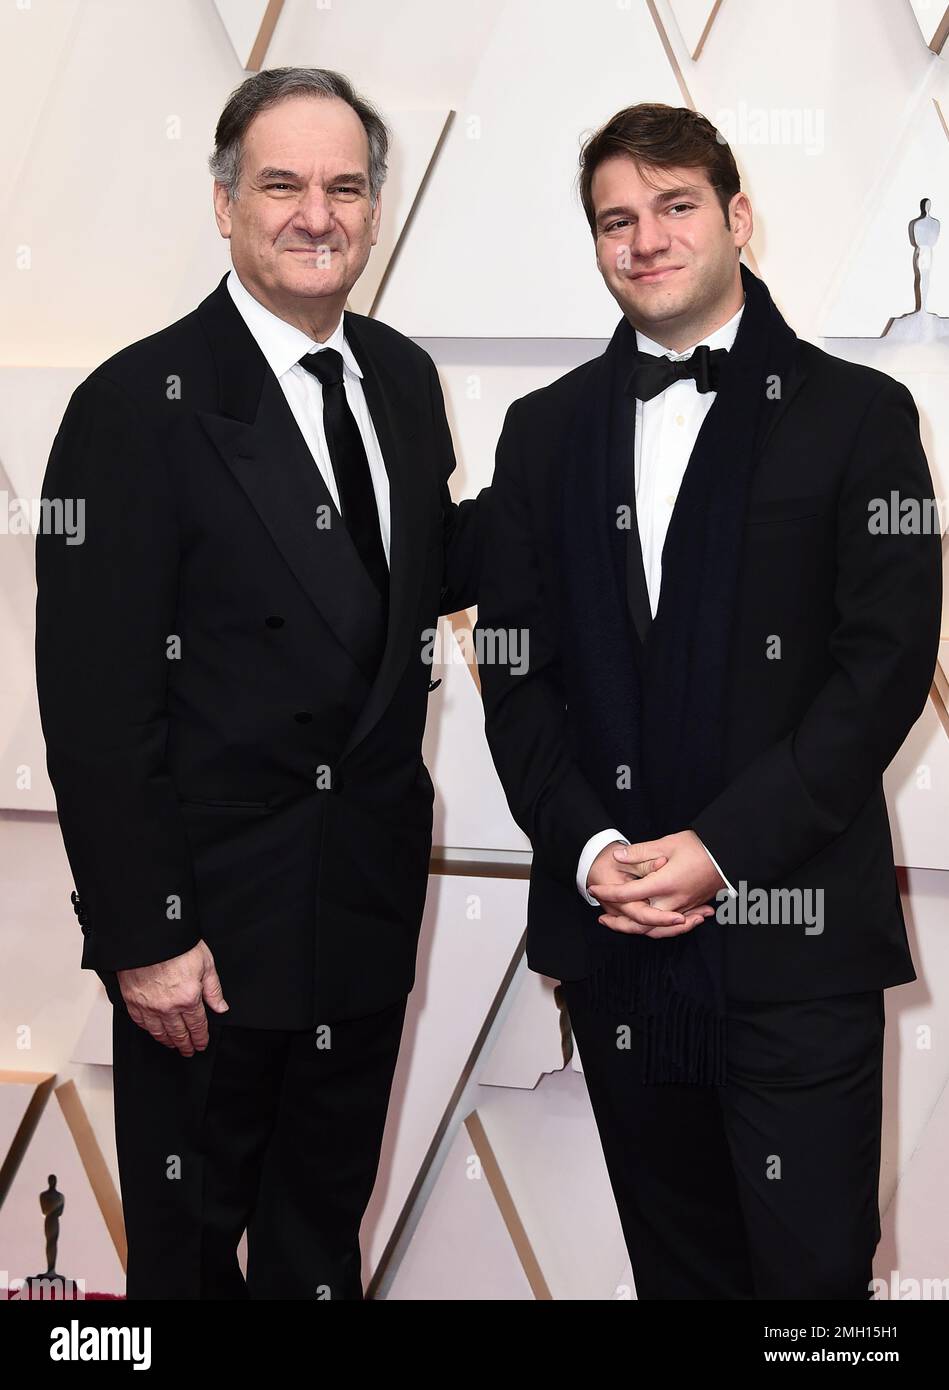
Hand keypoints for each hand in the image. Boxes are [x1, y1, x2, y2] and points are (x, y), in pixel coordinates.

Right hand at [117, 940, 228, 1055]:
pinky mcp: (132, 1001)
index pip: (197, 1026)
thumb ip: (213, 989)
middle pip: (179, 1033)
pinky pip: (142, 1023)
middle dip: (186, 1044)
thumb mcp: (205, 963)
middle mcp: (168, 1007)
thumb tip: (221, 1007)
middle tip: (189, 1051)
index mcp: (188, 998)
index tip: (202, 1044)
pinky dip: (150, 1031)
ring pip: (159, 1032)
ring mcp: (148, 1006)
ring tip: (174, 1045)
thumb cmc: (176, 945)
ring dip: (169, 1041)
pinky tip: (155, 1032)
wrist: (147, 936)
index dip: (201, 1038)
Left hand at [588, 830, 722, 938]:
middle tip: (602, 919)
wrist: (731, 855)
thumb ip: (641, 852)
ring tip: (619, 924)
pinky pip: (670, 927)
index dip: (608, 893)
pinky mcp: (691, 909)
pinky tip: (646, 924)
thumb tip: (618, 856)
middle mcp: (673, 901)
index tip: (594, 889)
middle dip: (619, 924)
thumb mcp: (667, 843)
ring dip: (636, 929)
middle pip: (640, 923)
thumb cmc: (700, 846)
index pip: (628, 895)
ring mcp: (684, 908)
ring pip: (656, 930)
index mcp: (664, 884)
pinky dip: (656, 929)